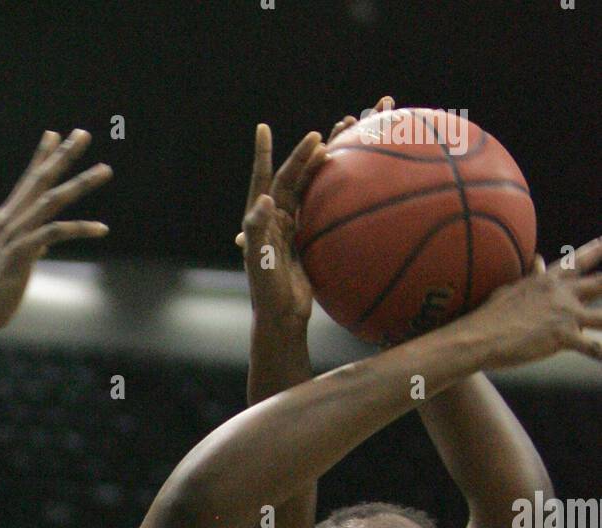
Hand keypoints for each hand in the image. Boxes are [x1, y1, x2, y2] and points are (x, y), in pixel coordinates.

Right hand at [0, 129, 110, 332]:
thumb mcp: (15, 260)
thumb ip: (30, 244)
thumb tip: (46, 241)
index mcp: (7, 218)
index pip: (28, 180)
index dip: (42, 156)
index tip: (56, 133)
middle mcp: (10, 218)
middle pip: (41, 179)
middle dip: (63, 154)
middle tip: (84, 133)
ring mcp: (16, 233)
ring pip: (53, 199)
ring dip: (81, 182)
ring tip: (105, 170)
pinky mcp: (23, 251)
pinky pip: (56, 232)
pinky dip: (80, 227)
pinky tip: (102, 228)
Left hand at [236, 97, 393, 324]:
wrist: (283, 318)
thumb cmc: (266, 292)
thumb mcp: (259, 261)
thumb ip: (257, 230)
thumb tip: (264, 198)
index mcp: (260, 219)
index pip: (264, 179)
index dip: (263, 154)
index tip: (263, 128)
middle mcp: (275, 218)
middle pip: (291, 178)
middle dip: (304, 155)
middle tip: (321, 135)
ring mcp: (293, 227)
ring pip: (308, 189)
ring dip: (320, 168)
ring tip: (337, 146)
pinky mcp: (309, 238)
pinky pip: (322, 207)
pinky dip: (333, 191)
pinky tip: (351, 179)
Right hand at [468, 238, 601, 367]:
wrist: (479, 337)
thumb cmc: (489, 316)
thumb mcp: (510, 290)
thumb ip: (530, 276)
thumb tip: (538, 259)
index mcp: (548, 280)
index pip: (579, 260)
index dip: (597, 250)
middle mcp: (562, 293)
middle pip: (599, 284)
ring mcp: (565, 314)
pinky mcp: (563, 337)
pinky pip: (591, 347)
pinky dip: (599, 353)